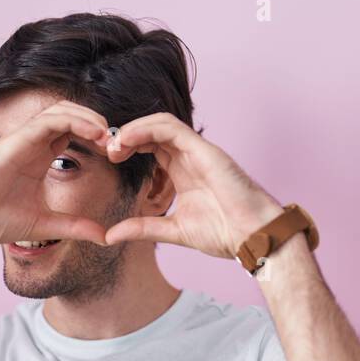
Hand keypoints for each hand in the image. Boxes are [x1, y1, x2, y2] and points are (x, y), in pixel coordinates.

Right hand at [0, 101, 112, 246]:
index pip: (73, 134)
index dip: (97, 139)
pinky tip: (96, 133)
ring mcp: (25, 139)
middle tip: (119, 143)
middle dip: (98, 125)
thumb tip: (105, 237)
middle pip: (72, 117)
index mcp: (39, 158)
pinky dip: (77, 121)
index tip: (117, 155)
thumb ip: (74, 227)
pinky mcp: (18, 139)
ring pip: (64, 111)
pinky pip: (52, 119)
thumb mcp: (45, 225)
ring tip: (110, 135)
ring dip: (91, 119)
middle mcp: (33, 143)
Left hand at [103, 113, 284, 258]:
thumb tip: (109, 236)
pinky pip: (171, 127)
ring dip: (133, 129)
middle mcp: (189, 157)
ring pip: (159, 123)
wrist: (252, 236)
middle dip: (125, 137)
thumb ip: (142, 229)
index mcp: (182, 172)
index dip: (127, 148)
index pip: (150, 147)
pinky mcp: (204, 149)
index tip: (109, 160)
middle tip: (107, 151)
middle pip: (151, 132)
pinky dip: (146, 129)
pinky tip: (127, 140)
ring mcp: (197, 151)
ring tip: (114, 145)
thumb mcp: (171, 230)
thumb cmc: (224, 233)